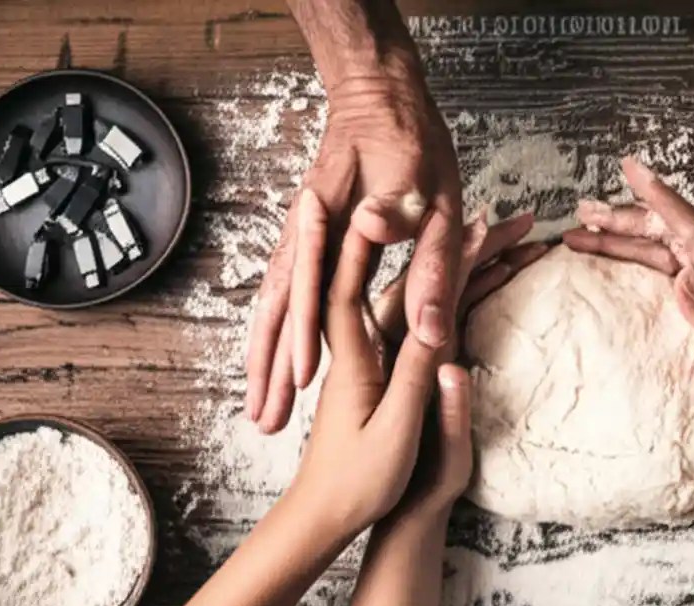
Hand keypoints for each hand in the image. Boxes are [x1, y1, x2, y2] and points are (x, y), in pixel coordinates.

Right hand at [246, 71, 463, 431]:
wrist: (378, 96)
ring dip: (263, 357)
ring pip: (271, 306)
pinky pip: (280, 294)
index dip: (307, 337)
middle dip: (270, 369)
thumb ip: (426, 258)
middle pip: (277, 311)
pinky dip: (271, 331)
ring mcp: (299, 239)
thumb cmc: (412, 142)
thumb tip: (427, 326)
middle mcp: (305, 236)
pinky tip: (269, 356)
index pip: (313, 291)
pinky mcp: (305, 241)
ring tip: (258, 406)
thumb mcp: (434, 198)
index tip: (302, 383)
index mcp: (334, 226)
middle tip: (263, 421)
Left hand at [299, 209, 549, 526]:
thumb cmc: (356, 483)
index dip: (377, 242)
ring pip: (417, 293)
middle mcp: (365, 346)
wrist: (327, 513)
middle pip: (405, 278)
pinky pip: (422, 316)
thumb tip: (442, 332)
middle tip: (496, 216)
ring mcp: (378, 354)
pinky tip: (471, 274)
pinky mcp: (389, 366)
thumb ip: (415, 383)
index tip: (405, 204)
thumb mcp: (393, 435)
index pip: (358, 284)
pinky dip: (450, 290)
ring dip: (456, 261)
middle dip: (449, 242)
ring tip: (499, 234)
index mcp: (356, 357)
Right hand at [567, 158, 693, 457]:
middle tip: (584, 210)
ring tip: (583, 232)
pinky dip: (634, 262)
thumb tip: (682, 275)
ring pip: (663, 253)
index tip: (633, 170)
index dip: (662, 199)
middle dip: (627, 217)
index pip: (693, 233)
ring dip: (625, 239)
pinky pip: (662, 275)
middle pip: (671, 236)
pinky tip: (613, 261)